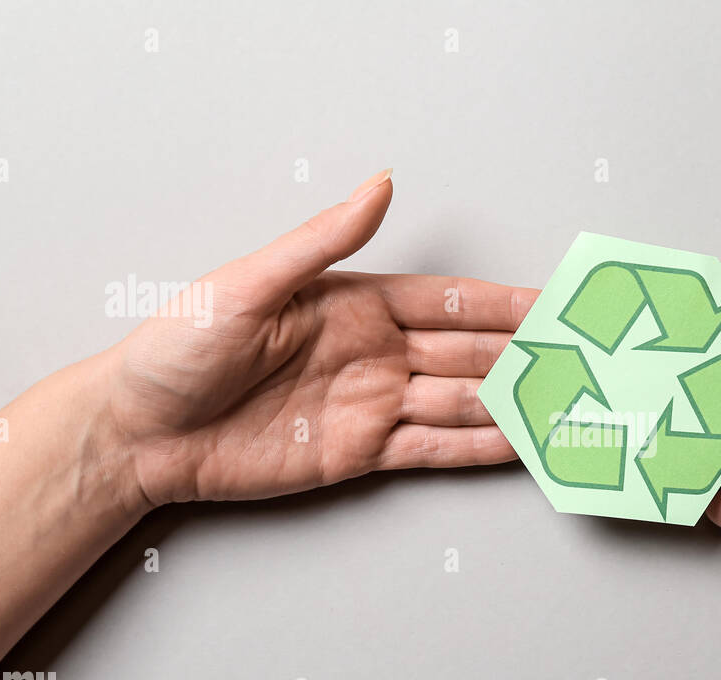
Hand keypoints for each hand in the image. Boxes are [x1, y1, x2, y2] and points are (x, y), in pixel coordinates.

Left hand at [109, 169, 536, 505]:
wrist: (141, 432)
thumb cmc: (180, 347)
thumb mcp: (249, 284)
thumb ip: (323, 242)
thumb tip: (381, 186)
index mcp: (354, 305)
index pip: (447, 303)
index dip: (503, 305)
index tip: (552, 305)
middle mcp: (374, 354)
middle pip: (467, 353)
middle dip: (524, 356)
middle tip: (579, 363)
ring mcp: (372, 406)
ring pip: (460, 402)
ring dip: (512, 405)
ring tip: (564, 408)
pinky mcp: (360, 454)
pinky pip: (432, 449)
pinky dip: (476, 449)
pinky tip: (515, 445)